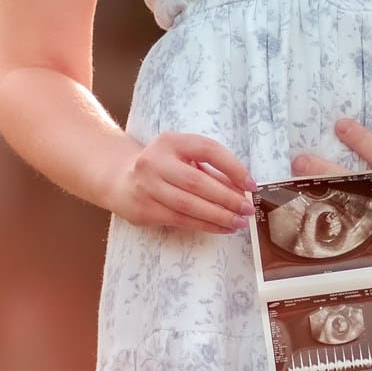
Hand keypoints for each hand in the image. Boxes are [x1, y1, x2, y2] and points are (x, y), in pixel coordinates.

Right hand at [109, 133, 253, 233]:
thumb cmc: (163, 167)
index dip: (233, 167)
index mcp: (171, 142)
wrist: (121, 179)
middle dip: (227, 198)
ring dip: (218, 216)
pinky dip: (205, 225)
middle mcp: (155, 161)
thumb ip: (212, 171)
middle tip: (248, 209)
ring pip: (188, 205)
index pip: (208, 150)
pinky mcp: (143, 209)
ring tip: (238, 222)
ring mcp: (146, 186)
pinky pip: (180, 220)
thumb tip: (243, 190)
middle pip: (197, 182)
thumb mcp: (184, 158)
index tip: (251, 185)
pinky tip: (222, 228)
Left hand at [293, 123, 371, 341]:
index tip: (341, 126)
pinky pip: (347, 257)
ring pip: (344, 220)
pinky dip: (324, 247)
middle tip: (300, 159)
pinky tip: (303, 239)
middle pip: (355, 188)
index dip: (362, 139)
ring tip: (293, 194)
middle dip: (325, 170)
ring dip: (317, 205)